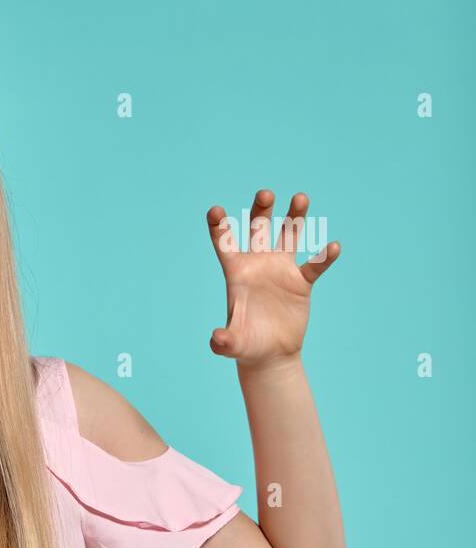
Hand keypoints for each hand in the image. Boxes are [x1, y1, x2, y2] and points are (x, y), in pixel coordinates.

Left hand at [205, 189, 341, 368]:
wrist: (270, 354)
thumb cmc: (246, 346)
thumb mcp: (232, 345)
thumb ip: (223, 341)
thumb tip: (216, 340)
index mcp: (236, 273)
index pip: (224, 243)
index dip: (218, 226)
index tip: (214, 210)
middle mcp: (258, 265)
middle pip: (258, 229)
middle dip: (261, 210)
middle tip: (265, 193)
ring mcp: (280, 271)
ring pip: (288, 236)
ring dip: (294, 217)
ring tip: (300, 197)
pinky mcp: (301, 283)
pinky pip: (313, 266)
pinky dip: (323, 258)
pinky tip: (332, 247)